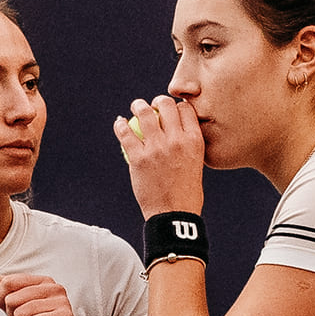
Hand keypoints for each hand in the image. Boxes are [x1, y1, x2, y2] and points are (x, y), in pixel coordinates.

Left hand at [114, 94, 205, 217]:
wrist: (174, 214)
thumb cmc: (186, 193)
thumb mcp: (196, 164)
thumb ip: (187, 147)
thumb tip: (177, 134)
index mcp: (194, 141)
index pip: (186, 110)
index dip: (177, 106)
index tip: (171, 110)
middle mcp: (176, 140)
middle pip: (166, 106)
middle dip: (158, 100)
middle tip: (152, 104)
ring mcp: (156, 148)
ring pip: (145, 114)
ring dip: (138, 105)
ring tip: (136, 106)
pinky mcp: (139, 158)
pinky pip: (125, 134)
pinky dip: (120, 126)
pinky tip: (118, 123)